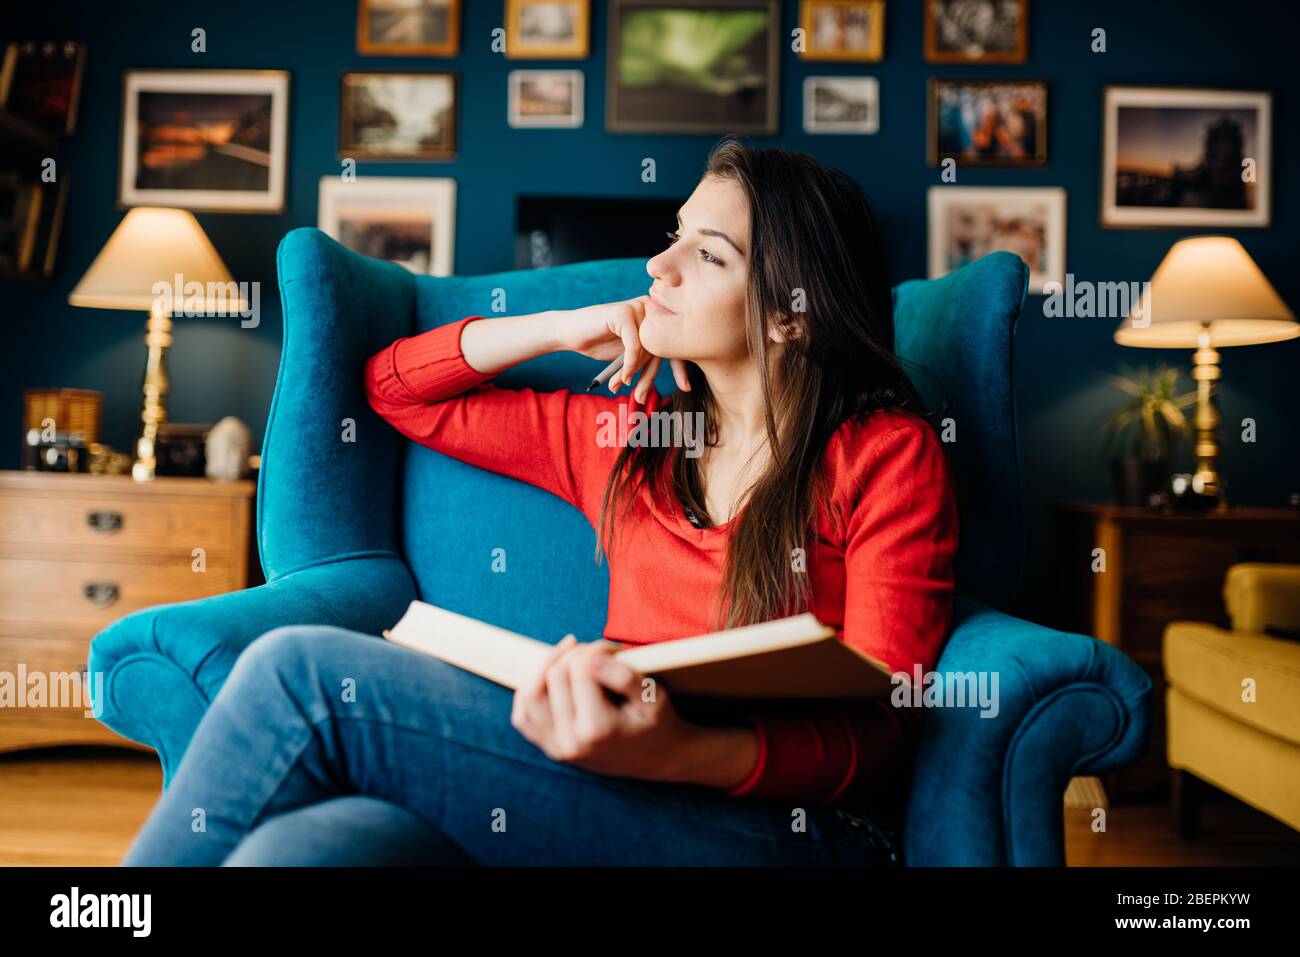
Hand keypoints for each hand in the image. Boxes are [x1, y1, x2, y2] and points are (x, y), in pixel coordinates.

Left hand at [510, 634, 694, 782]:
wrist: (655, 758)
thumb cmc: (655, 722)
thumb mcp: (654, 697)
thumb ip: (624, 676)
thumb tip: (591, 657)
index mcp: (598, 729)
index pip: (582, 669)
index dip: (599, 649)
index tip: (616, 650)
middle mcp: (571, 742)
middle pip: (555, 675)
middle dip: (576, 654)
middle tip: (600, 653)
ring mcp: (556, 748)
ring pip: (530, 693)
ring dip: (549, 667)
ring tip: (572, 656)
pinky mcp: (549, 748)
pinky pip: (523, 715)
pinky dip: (531, 691)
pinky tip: (552, 678)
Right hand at [556, 298, 690, 398]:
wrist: (568, 333)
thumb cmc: (598, 343)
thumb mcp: (630, 354)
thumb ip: (650, 358)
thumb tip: (683, 381)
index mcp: (655, 316)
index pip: (675, 342)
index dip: (681, 366)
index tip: (686, 387)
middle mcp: (650, 308)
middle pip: (663, 347)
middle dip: (650, 376)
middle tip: (641, 396)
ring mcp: (637, 307)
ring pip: (649, 348)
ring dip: (634, 372)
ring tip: (620, 383)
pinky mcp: (623, 312)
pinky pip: (635, 345)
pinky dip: (629, 365)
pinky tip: (620, 376)